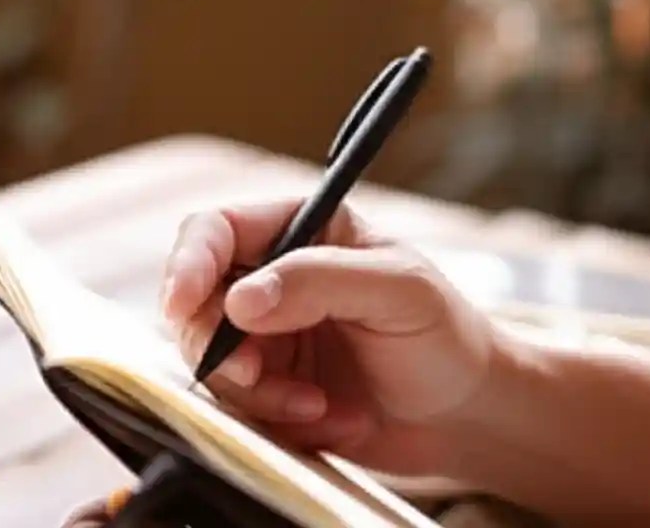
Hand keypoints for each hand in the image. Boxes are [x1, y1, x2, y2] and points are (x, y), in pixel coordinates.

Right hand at [162, 199, 495, 474]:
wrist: (467, 418)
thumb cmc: (446, 338)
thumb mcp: (398, 292)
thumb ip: (319, 282)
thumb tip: (240, 298)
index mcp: (299, 230)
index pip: (215, 230)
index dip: (189, 262)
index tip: (183, 302)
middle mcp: (270, 278)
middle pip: (195, 299)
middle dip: (216, 343)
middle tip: (255, 372)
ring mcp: (263, 335)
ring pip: (209, 360)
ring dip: (258, 391)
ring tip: (317, 403)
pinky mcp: (265, 387)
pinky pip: (237, 405)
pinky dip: (277, 419)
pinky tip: (329, 417)